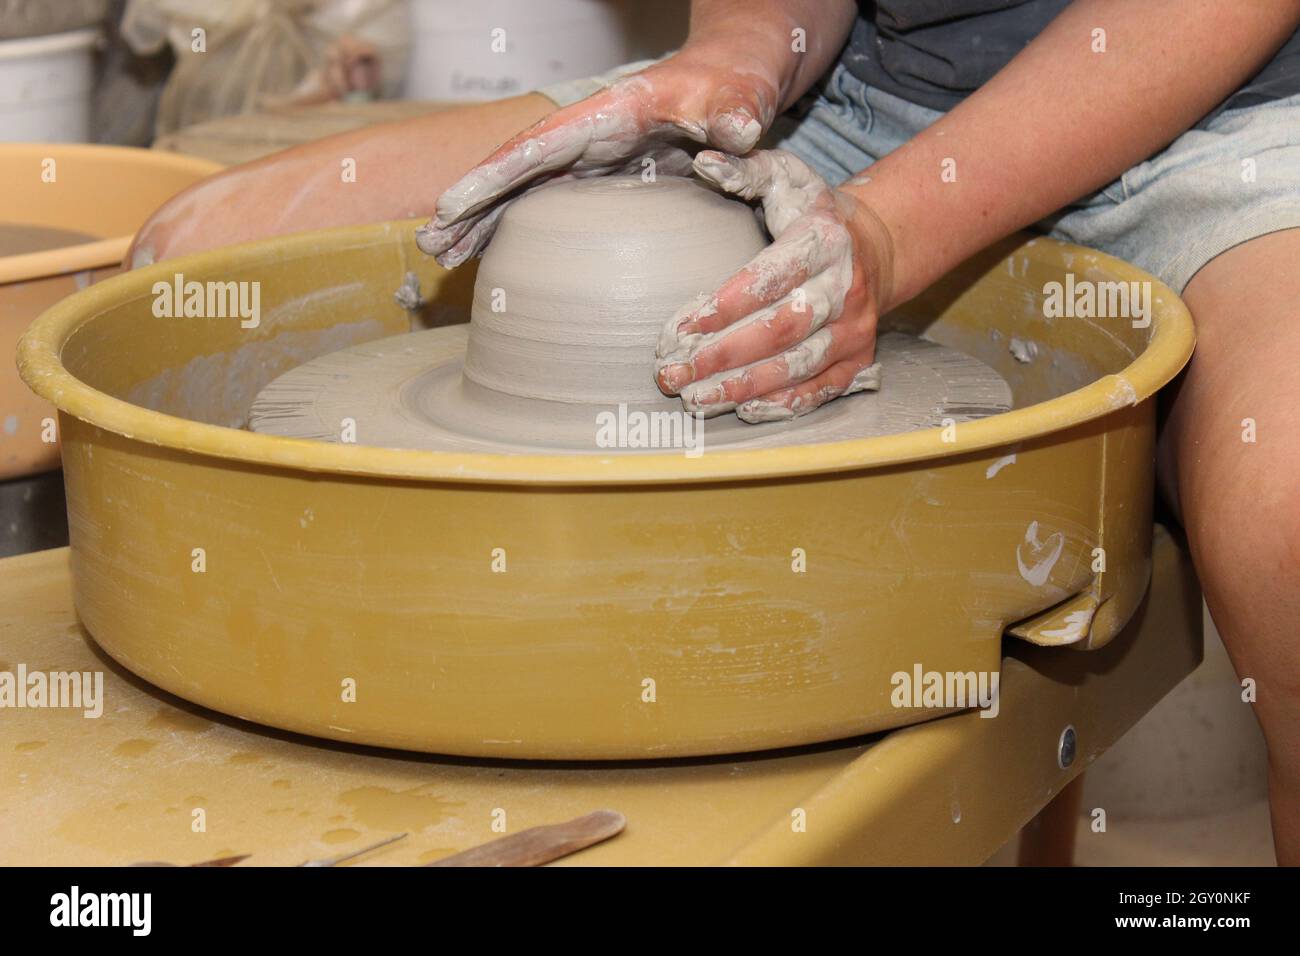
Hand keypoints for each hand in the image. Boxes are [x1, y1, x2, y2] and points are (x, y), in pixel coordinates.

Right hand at [415, 42, 786, 266]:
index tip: (450, 205)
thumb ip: (735, 112)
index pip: (537, 148)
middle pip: (513, 173)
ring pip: (521, 191)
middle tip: (429, 246)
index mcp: (607, 118)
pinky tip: (488, 255)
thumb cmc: (732, 84)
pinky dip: (512, 228)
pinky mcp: (598, 178)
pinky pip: (545, 205)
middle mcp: (586, 138)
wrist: (735, 81)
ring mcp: (588, 160)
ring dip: (480, 222)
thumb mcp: (738, 96)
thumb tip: (734, 132)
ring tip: (441, 257)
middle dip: (470, 206)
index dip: (491, 177)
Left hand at [655, 148, 894, 422]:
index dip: (724, 307)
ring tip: (694, 398)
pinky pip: (820, 390)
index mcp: (825, 242)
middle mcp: (846, 289)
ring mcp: (855, 330)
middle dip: (723, 356)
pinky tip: (741, 411)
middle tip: (672, 373)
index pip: (771, 279)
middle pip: (781, 330)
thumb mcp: (785, 177)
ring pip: (798, 366)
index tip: (678, 329)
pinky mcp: (856, 361)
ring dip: (743, 387)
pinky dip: (782, 405)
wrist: (873, 247)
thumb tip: (703, 161)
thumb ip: (744, 170)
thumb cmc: (811, 214)